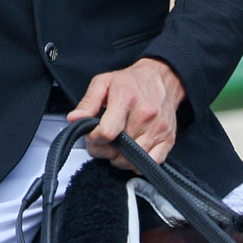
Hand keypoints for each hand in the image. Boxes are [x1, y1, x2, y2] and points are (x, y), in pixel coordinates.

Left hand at [68, 58, 185, 170]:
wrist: (161, 78)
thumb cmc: (131, 81)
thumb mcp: (103, 83)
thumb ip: (87, 102)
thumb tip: (74, 119)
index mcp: (127, 99)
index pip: (107, 133)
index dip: (94, 139)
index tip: (92, 136)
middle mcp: (145, 115)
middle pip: (118, 149)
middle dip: (104, 150)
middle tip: (102, 142)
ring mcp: (158, 128)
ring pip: (133, 160)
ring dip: (119, 158)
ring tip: (116, 146)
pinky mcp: (168, 139)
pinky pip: (151, 163)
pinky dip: (138, 164)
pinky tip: (132, 153)